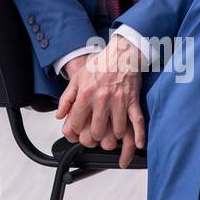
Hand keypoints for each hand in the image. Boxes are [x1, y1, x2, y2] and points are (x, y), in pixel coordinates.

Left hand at [56, 35, 145, 167]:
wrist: (121, 54)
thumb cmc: (100, 65)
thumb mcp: (77, 78)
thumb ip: (66, 98)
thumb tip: (60, 115)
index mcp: (86, 94)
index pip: (76, 123)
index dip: (74, 132)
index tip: (76, 133)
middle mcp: (101, 100)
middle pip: (96, 132)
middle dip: (94, 138)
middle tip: (94, 137)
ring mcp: (118, 102)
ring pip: (116, 132)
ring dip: (113, 138)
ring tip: (110, 137)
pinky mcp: (133, 102)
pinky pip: (137, 122)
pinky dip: (139, 136)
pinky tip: (138, 145)